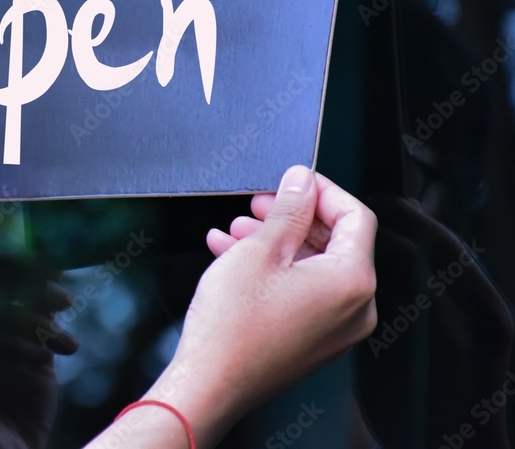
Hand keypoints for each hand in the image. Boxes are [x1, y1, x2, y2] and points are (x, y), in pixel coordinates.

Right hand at [0, 255, 77, 447]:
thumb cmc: (18, 414)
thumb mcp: (30, 348)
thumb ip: (31, 308)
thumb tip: (47, 258)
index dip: (14, 262)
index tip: (58, 272)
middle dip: (23, 282)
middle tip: (65, 300)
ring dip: (33, 320)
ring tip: (68, 344)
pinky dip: (19, 343)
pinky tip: (44, 359)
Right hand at [88, 165, 377, 447]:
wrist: (210, 383)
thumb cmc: (232, 326)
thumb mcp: (260, 250)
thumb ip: (288, 209)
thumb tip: (302, 182)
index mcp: (352, 282)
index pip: (355, 217)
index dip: (321, 191)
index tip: (293, 181)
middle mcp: (355, 309)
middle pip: (335, 242)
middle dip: (293, 217)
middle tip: (258, 204)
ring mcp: (336, 330)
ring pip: (314, 267)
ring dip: (276, 242)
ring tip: (235, 231)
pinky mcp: (313, 342)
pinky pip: (303, 292)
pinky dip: (274, 270)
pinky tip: (233, 257)